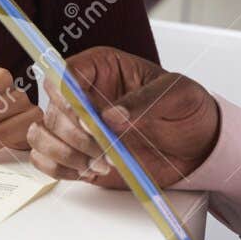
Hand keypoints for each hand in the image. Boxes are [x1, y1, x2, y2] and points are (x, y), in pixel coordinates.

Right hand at [28, 45, 219, 188]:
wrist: (199, 146)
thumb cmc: (188, 110)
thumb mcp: (178, 95)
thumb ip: (146, 101)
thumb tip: (111, 116)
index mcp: (101, 67)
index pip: (64, 73)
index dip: (67, 97)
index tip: (89, 121)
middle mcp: (82, 94)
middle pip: (53, 109)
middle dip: (74, 135)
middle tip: (104, 150)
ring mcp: (77, 125)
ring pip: (42, 134)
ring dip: (65, 153)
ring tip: (99, 163)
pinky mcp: (78, 153)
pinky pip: (45, 159)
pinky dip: (58, 169)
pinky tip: (85, 171)